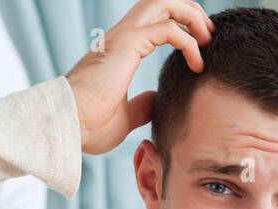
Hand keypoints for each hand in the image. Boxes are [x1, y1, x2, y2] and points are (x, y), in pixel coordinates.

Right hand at [66, 0, 215, 155]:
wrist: (68, 127)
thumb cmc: (88, 126)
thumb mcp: (124, 116)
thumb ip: (141, 105)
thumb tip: (155, 100)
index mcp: (120, 49)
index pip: (155, 20)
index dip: (182, 26)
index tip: (201, 49)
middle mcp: (121, 36)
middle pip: (162, 1)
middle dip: (191, 12)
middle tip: (209, 36)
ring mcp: (123, 37)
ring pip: (164, 3)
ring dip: (191, 16)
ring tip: (207, 40)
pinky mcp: (128, 44)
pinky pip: (168, 29)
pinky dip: (188, 42)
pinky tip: (197, 64)